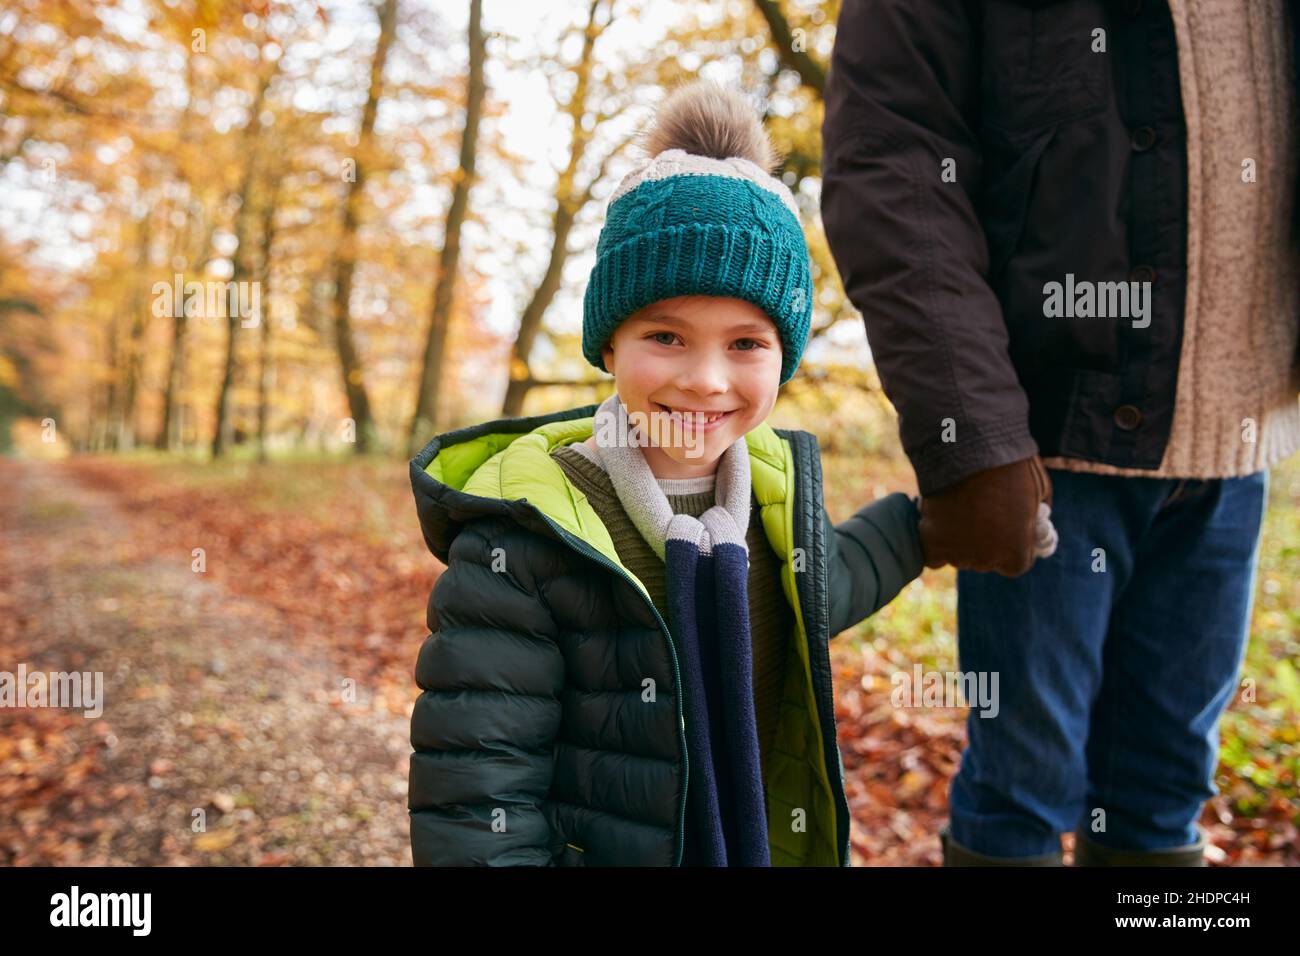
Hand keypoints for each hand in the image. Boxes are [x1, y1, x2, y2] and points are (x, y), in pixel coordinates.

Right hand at [918, 456, 1051, 576]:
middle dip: (984, 542)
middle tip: (980, 514)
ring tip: (959, 512)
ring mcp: (957, 553)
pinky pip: (933, 555)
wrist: (971, 447)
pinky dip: (935, 542)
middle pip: (984, 561)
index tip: (1006, 529)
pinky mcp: (931, 541)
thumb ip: (1033, 520)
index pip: (1014, 564)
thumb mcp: (1038, 495)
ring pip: (958, 557)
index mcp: (1017, 553)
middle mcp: (987, 560)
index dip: (1010, 545)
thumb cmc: (1010, 466)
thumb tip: (1031, 526)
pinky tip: (940, 522)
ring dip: (959, 542)